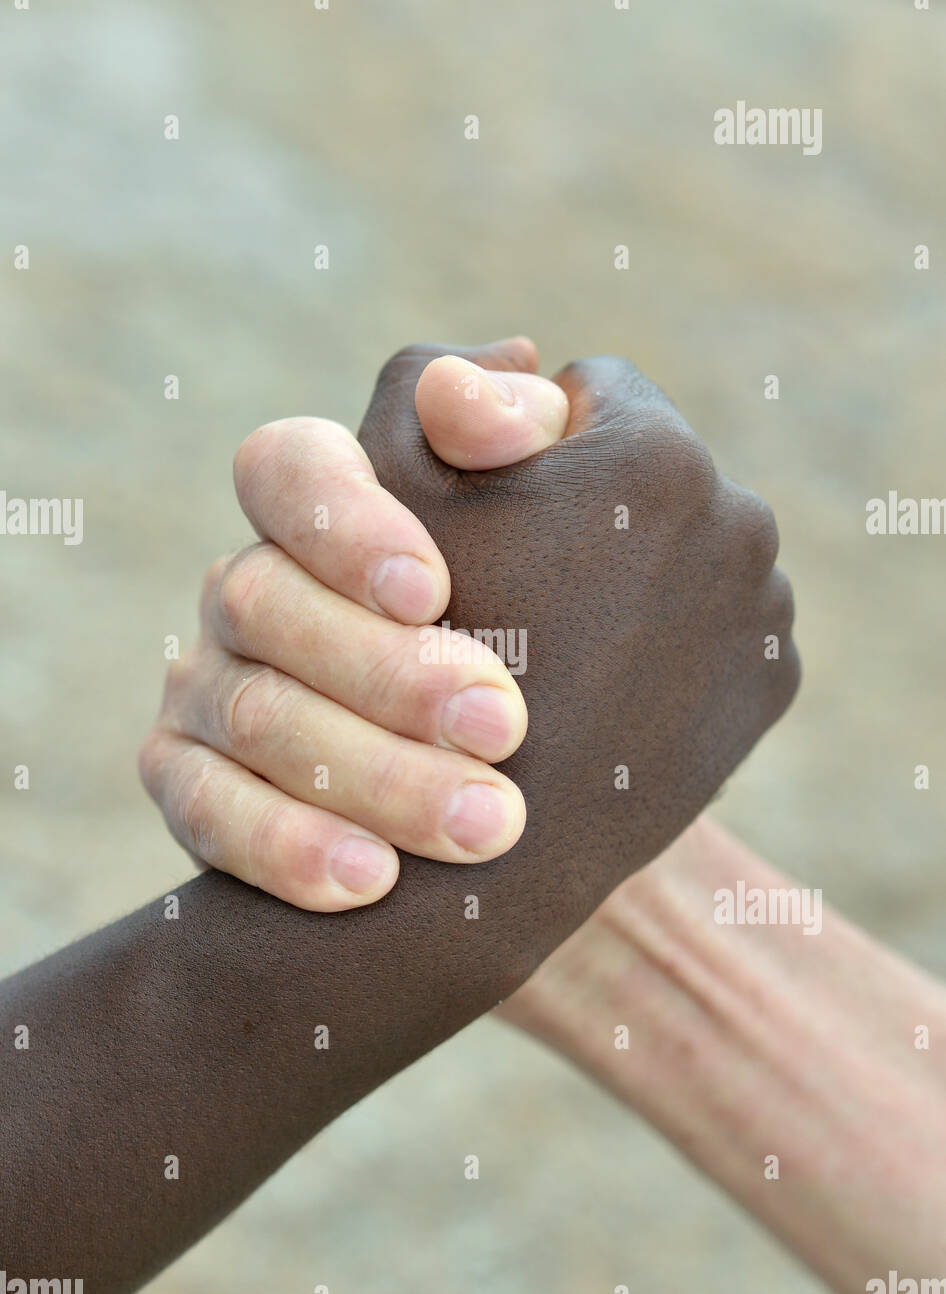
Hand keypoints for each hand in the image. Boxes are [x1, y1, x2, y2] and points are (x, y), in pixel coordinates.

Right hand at [139, 346, 568, 909]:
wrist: (532, 805)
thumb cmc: (563, 645)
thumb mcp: (572, 537)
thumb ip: (536, 447)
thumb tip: (513, 362)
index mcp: (330, 509)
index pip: (293, 469)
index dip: (348, 522)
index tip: (436, 588)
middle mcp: (258, 587)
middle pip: (262, 596)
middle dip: (383, 669)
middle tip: (505, 725)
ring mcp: (214, 684)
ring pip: (246, 713)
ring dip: (367, 772)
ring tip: (485, 826)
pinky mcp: (196, 783)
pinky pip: (204, 812)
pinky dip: (287, 846)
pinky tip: (375, 883)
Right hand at [358, 339, 799, 958]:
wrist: (477, 840)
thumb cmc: (410, 653)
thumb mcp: (384, 496)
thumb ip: (431, 388)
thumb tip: (528, 354)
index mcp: (650, 455)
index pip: (585, 394)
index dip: (515, 445)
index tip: (487, 508)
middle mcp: (737, 521)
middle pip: (644, 473)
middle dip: (584, 509)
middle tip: (525, 574)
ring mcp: (764, 608)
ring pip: (682, 548)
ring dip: (628, 575)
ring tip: (560, 634)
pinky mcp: (771, 680)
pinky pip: (714, 622)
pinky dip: (666, 641)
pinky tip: (603, 683)